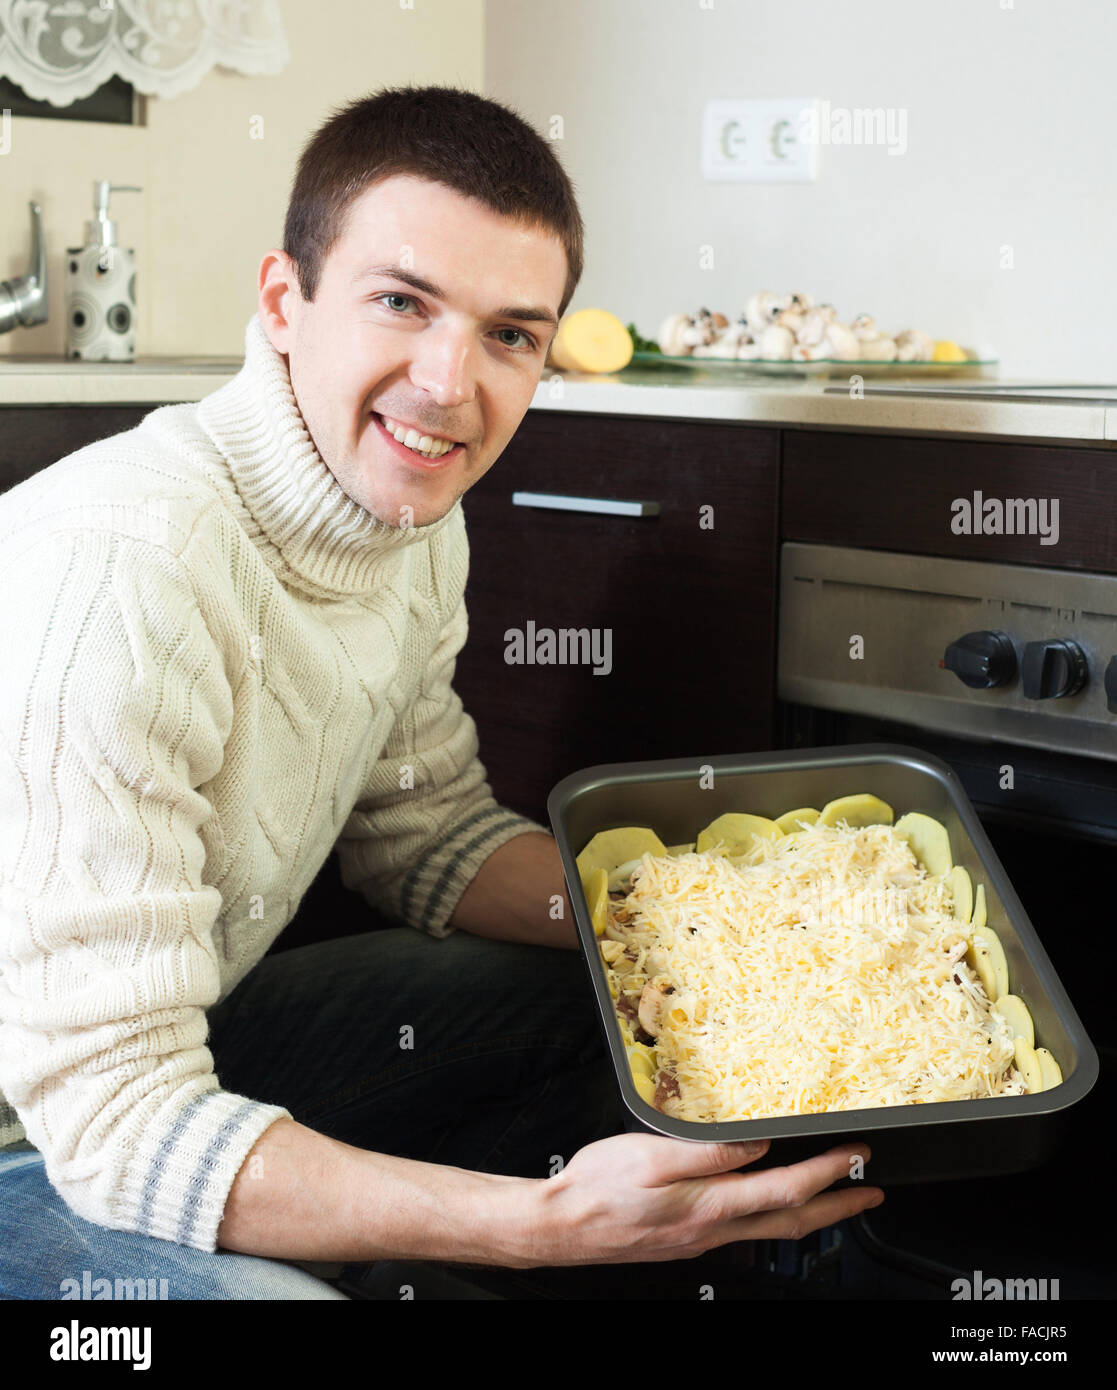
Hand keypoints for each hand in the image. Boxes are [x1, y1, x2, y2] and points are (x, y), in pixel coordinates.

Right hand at [520, 1133, 882, 1266]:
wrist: (561, 1225)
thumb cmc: (597, 1187)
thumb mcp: (651, 1156)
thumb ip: (708, 1152)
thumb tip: (757, 1145)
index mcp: (710, 1205)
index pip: (785, 1189)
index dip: (827, 1173)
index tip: (855, 1157)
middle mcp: (712, 1230)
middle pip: (792, 1223)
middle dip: (838, 1207)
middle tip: (871, 1193)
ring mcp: (701, 1241)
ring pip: (772, 1232)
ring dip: (812, 1215)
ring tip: (837, 1199)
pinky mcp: (687, 1241)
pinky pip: (746, 1232)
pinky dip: (775, 1218)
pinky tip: (771, 1206)